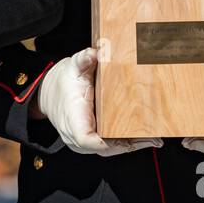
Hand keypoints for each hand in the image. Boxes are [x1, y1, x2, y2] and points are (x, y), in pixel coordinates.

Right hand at [36, 47, 162, 156]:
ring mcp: (81, 143)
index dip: (106, 142)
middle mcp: (75, 135)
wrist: (50, 94)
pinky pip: (108, 147)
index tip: (129, 139)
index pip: (86, 138)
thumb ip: (83, 59)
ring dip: (131, 145)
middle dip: (130, 144)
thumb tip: (94, 52)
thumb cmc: (63, 82)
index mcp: (72, 118)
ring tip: (153, 139)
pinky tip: (144, 139)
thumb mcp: (72, 67)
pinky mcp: (90, 143)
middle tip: (153, 138)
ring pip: (108, 149)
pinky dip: (125, 143)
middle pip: (105, 148)